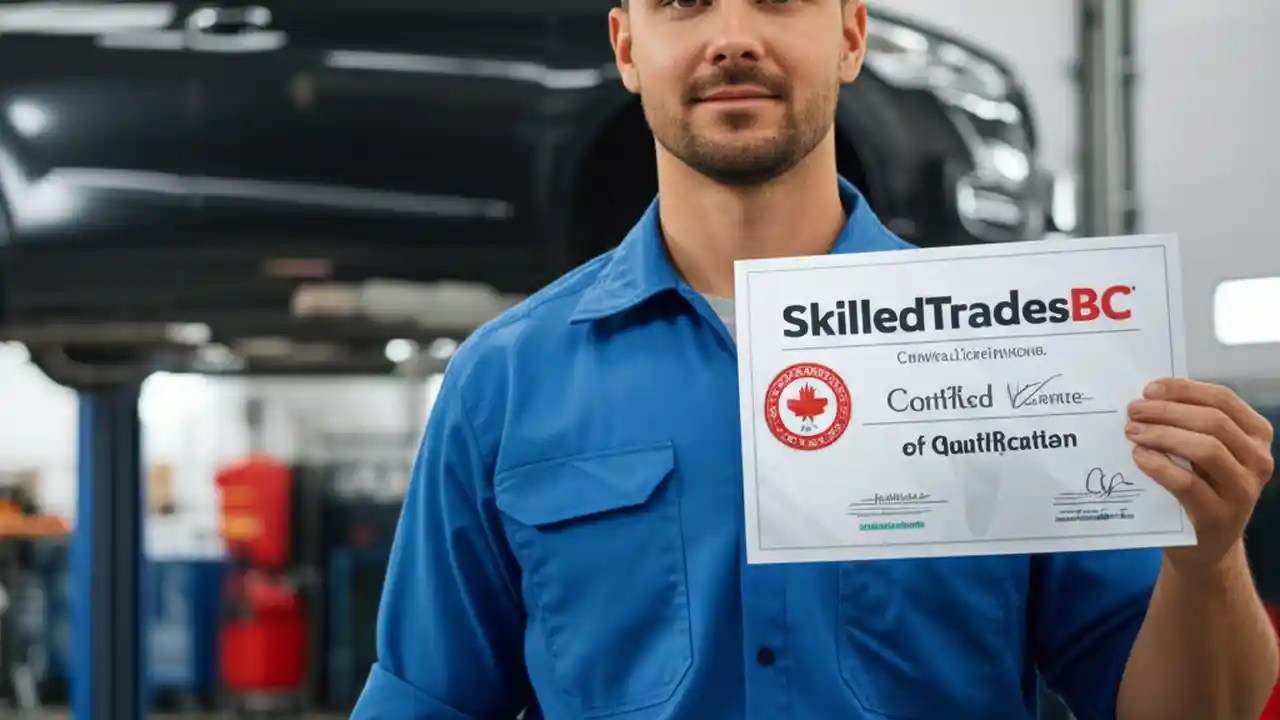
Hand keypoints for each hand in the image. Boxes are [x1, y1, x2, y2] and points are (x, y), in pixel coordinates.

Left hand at [1126, 378, 1274, 573]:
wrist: (1204, 545)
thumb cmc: (1201, 488)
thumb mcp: (1203, 452)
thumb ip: (1188, 424)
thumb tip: (1149, 396)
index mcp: (1256, 434)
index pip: (1223, 399)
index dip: (1184, 390)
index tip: (1149, 389)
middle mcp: (1258, 459)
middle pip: (1213, 422)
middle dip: (1168, 411)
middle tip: (1133, 411)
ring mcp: (1243, 490)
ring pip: (1206, 448)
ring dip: (1163, 434)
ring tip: (1132, 431)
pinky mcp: (1220, 515)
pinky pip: (1188, 483)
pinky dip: (1160, 466)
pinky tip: (1139, 457)